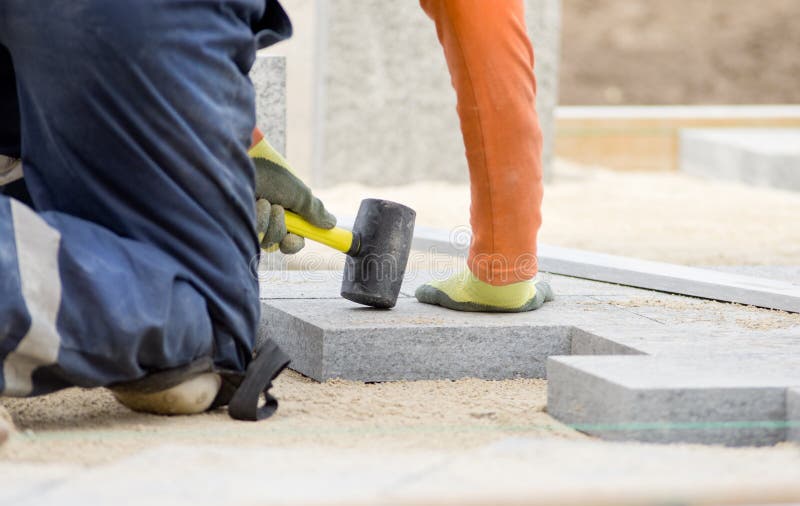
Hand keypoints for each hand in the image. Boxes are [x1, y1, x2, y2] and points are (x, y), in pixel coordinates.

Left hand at [250, 136, 335, 253]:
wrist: (245, 161)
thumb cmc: (271, 174)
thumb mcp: (299, 193)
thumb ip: (314, 210)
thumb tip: (332, 223)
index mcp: (285, 214)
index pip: (293, 239)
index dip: (296, 243)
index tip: (295, 239)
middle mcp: (268, 221)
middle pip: (280, 244)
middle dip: (282, 229)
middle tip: (279, 209)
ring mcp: (253, 224)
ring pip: (269, 242)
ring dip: (272, 222)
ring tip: (265, 200)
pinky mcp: (239, 226)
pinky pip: (256, 236)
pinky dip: (259, 219)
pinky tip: (254, 203)